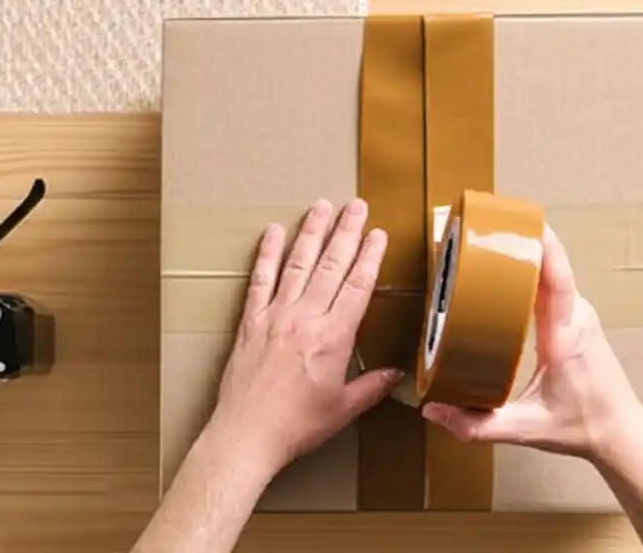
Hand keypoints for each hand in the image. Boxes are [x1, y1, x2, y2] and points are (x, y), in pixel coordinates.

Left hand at [206, 198, 401, 476]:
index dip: (370, 257)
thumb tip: (395, 375)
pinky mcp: (250, 322)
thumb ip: (371, 387)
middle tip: (357, 206)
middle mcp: (305, 319)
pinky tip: (273, 232)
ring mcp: (275, 316)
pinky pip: (260, 280)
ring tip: (322, 206)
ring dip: (311, 232)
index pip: (357, 286)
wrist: (247, 436)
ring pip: (298, 264)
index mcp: (333, 338)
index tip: (378, 234)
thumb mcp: (343, 408)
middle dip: (346, 232)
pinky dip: (267, 254)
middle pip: (331, 265)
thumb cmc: (296, 426)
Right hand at [422, 225, 642, 463]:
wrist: (621, 433)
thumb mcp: (526, 429)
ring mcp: (581, 316)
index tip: (522, 223)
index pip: (557, 280)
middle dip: (524, 241)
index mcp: (565, 338)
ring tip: (494, 242)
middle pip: (552, 266)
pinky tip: (511, 270)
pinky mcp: (579, 320)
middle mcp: (577, 319)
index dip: (543, 248)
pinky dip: (536, 270)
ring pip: (554, 273)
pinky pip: (556, 284)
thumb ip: (476, 426)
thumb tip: (433, 410)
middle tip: (487, 229)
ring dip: (529, 253)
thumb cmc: (582, 427)